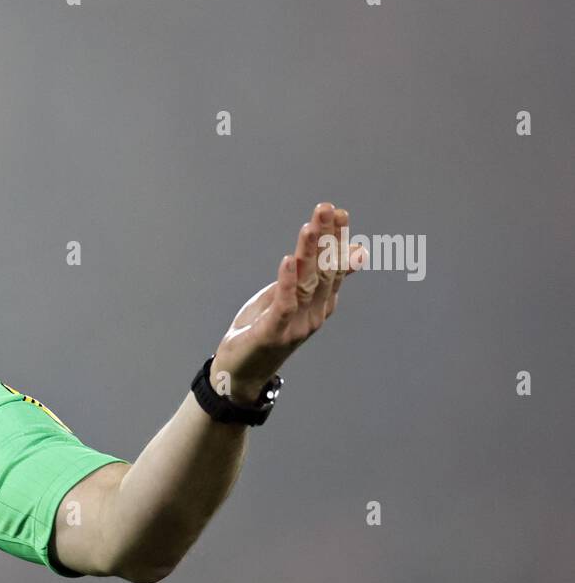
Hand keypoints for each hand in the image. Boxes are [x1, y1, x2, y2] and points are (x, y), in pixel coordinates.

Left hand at [210, 202, 366, 404]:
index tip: (339, 212)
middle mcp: (314, 313)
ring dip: (308, 253)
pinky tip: (289, 260)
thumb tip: (341, 252)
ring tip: (309, 227)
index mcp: (319, 304)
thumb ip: (309, 277)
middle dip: (326, 238)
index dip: (337, 240)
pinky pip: (284, 305)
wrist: (240, 373)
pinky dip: (287, 282)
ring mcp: (296, 325)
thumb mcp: (287, 299)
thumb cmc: (262, 331)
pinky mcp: (274, 333)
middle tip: (327, 209)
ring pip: (306, 283)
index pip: (334, 267)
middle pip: (324, 270)